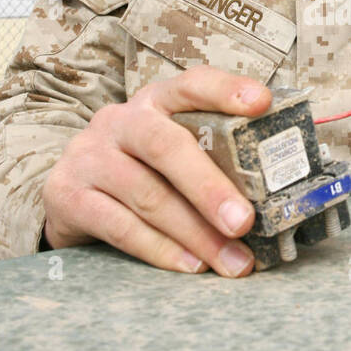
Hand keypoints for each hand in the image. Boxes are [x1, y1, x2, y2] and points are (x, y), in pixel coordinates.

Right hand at [42, 67, 271, 274]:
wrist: (68, 197)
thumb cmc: (141, 172)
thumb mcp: (172, 153)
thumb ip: (215, 157)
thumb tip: (282, 184)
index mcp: (155, 101)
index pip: (191, 84)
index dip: (226, 90)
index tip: (262, 103)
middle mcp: (119, 121)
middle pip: (165, 146)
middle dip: (210, 187)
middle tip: (244, 222)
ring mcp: (89, 156)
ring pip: (148, 195)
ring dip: (195, 234)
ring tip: (231, 261)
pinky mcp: (68, 196)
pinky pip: (121, 227)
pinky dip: (161, 250)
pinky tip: (191, 266)